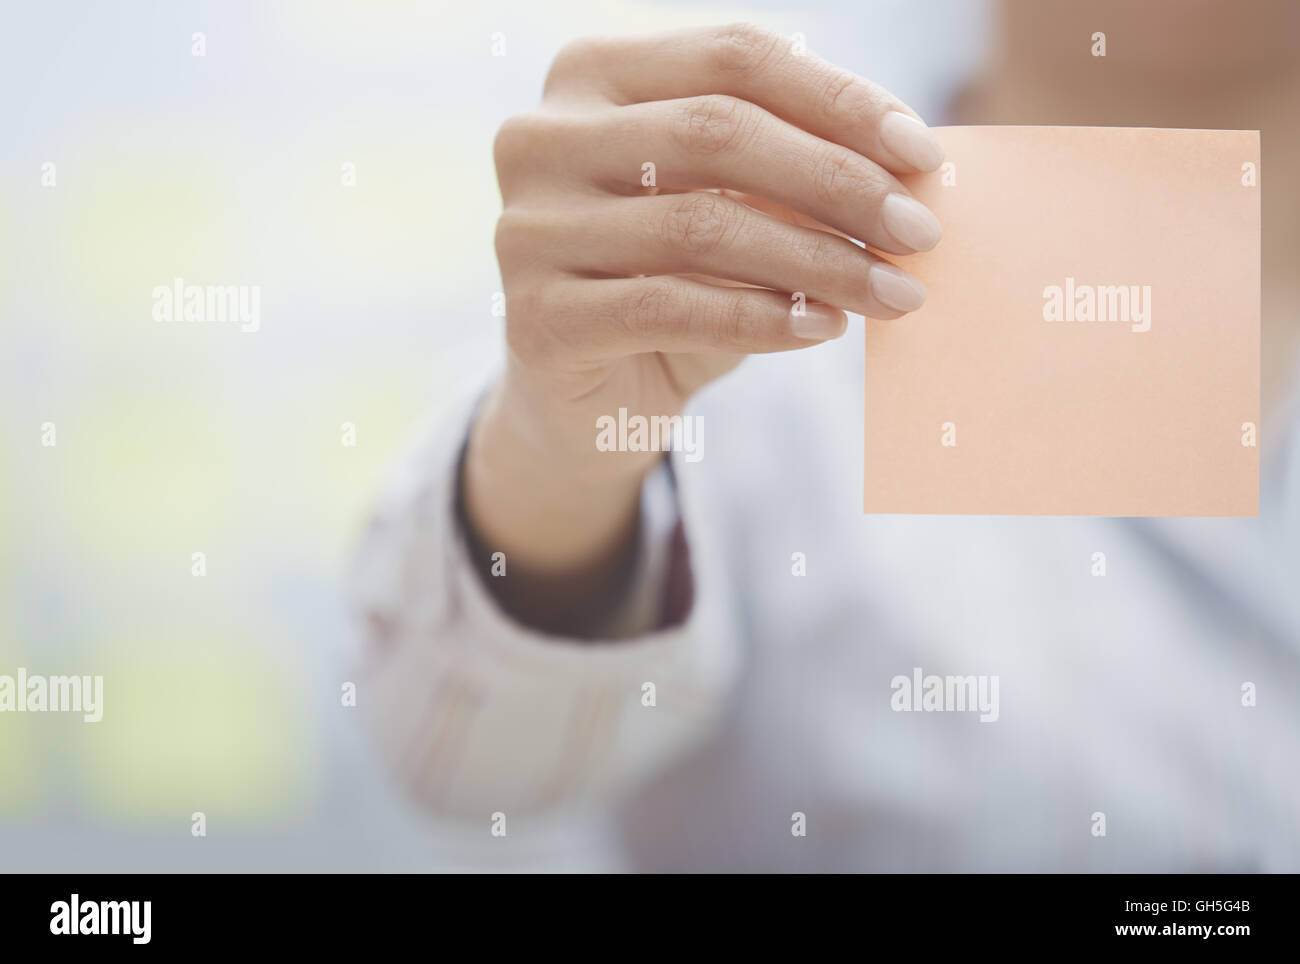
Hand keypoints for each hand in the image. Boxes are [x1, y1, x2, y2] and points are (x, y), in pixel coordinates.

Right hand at [463, 24, 943, 629]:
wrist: (589, 401)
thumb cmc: (674, 287)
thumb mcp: (731, 212)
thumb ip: (791, 176)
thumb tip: (911, 171)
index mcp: (591, 76)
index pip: (732, 58)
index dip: (838, 100)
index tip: (923, 155)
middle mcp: (542, 137)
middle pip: (716, 132)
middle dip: (838, 182)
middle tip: (919, 233)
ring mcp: (526, 228)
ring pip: (700, 225)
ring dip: (818, 261)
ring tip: (891, 293)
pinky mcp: (537, 317)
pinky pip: (670, 307)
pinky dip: (761, 317)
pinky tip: (823, 329)